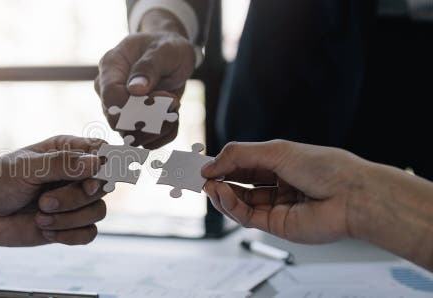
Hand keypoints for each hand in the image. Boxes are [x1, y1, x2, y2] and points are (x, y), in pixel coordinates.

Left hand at [0, 135, 107, 246]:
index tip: (89, 179)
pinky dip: (69, 235)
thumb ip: (62, 164)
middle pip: (102, 185)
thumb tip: (98, 162)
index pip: (102, 152)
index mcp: (67, 150)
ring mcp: (74, 201)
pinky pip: (89, 233)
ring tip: (40, 216)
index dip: (104, 167)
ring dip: (69, 218)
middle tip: (44, 202)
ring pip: (98, 211)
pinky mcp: (70, 225)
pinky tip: (45, 229)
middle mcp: (76, 174)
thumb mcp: (26, 168)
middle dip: (75, 198)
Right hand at [95, 10, 195, 148]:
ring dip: (160, 127)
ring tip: (174, 106)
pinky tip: (173, 117)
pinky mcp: (131, 123)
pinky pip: (146, 142)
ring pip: (131, 136)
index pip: (111, 96)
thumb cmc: (167, 46)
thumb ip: (150, 66)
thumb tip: (135, 89)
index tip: (165, 98)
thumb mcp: (165, 48)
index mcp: (110, 66)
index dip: (137, 105)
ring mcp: (118, 109)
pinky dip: (165, 134)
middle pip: (118, 121)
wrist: (172, 55)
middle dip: (152, 118)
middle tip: (174, 101)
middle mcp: (108, 91)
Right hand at [201, 140, 371, 243]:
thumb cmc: (325, 167)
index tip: (201, 163)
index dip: (221, 164)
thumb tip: (209, 165)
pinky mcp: (276, 225)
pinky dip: (231, 206)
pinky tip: (222, 194)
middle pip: (238, 184)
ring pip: (239, 202)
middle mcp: (277, 185)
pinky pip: (246, 216)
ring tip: (208, 186)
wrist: (352, 195)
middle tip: (195, 177)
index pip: (242, 164)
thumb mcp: (276, 151)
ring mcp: (276, 206)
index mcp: (279, 163)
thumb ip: (239, 156)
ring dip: (221, 194)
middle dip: (216, 180)